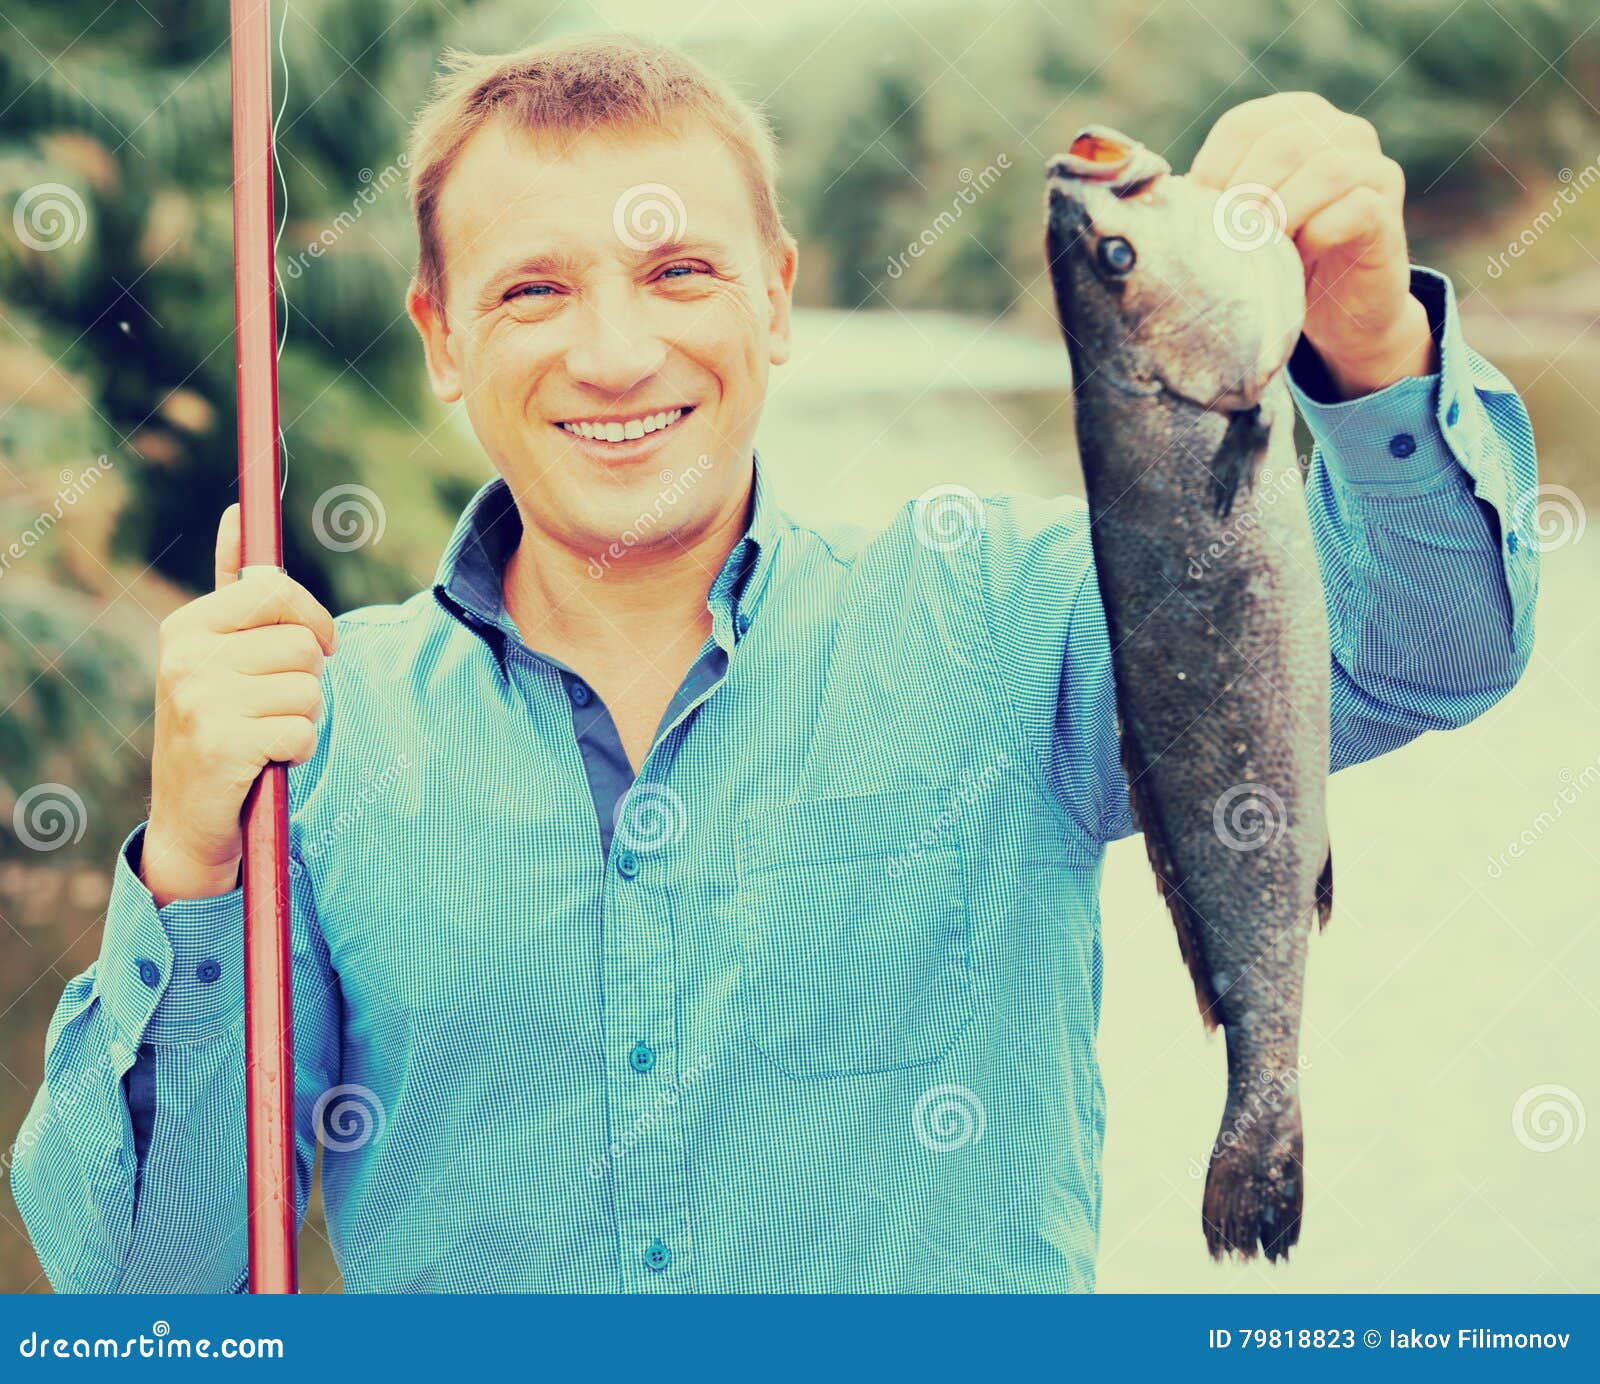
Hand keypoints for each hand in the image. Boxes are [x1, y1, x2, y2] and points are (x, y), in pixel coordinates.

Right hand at [141, 504, 336, 906]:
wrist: (189, 817)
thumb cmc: (217, 723)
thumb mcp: (216, 652)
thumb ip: (234, 586)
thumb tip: (240, 512)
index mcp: (187, 626)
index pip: (275, 589)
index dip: (313, 618)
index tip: (319, 644)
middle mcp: (186, 658)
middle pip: (303, 645)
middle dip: (307, 680)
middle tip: (274, 706)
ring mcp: (201, 701)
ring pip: (309, 690)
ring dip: (303, 718)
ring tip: (266, 733)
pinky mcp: (222, 746)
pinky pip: (303, 732)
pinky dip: (297, 752)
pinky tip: (266, 761)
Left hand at [1187, 91, 1435, 399]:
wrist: (1338, 312)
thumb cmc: (1279, 261)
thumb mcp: (1237, 224)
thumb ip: (1210, 200)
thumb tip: (1159, 201)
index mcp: (1293, 118)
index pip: (1244, 126)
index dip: (1214, 172)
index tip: (1201, 219)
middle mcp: (1339, 129)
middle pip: (1283, 144)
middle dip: (1245, 197)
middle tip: (1229, 241)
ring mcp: (1371, 164)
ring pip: (1324, 171)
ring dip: (1282, 215)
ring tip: (1261, 251)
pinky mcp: (1387, 206)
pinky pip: (1353, 208)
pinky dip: (1317, 235)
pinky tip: (1300, 259)